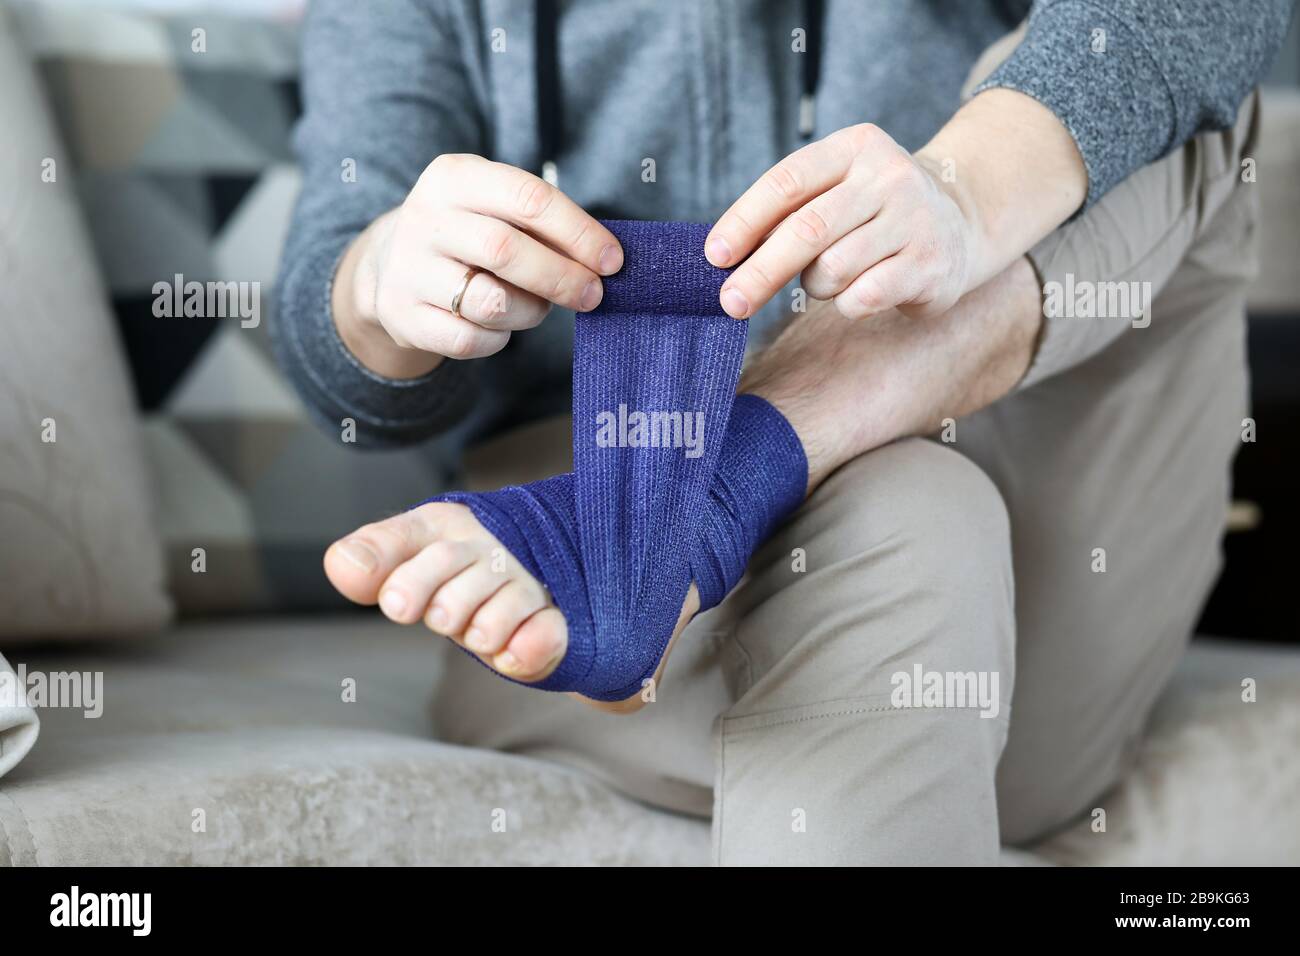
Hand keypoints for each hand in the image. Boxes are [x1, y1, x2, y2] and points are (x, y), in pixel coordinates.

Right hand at [336, 154, 622, 376]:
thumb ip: (544, 226)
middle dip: (562, 277)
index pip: (528, 198)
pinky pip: (469, 339)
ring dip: (530, 312)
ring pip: (490, 302)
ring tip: (537, 308)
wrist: (391, 265)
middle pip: (506, 250)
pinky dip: (497, 339)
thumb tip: (604, 261)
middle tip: (593, 295)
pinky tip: (499, 326)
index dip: (578, 232)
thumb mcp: (497, 208)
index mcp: (454, 177)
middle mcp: (424, 218)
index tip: (613, 261)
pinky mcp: (403, 315)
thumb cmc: (470, 234)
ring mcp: (408, 268)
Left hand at [705, 123, 981, 320]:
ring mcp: (914, 219)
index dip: (744, 220)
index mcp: (855, 147)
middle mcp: (889, 176)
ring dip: (814, 286)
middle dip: (761, 271)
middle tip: (731, 302)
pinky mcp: (930, 264)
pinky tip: (861, 292)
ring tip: (829, 278)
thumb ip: (789, 211)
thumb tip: (723, 256)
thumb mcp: (838, 190)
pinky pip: (862, 297)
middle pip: (806, 230)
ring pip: (832, 268)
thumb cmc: (874, 213)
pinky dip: (846, 303)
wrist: (962, 224)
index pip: (786, 182)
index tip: (714, 256)